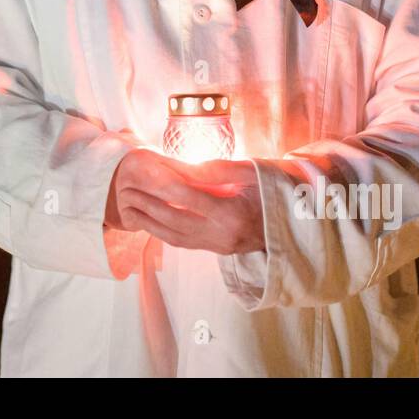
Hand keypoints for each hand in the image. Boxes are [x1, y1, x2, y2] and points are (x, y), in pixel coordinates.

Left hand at [105, 151, 264, 255]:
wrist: (291, 223)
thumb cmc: (271, 190)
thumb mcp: (251, 173)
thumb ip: (217, 170)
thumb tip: (186, 167)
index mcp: (234, 213)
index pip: (190, 197)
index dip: (166, 182)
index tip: (147, 170)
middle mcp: (223, 235)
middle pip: (175, 219)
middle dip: (147, 204)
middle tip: (126, 190)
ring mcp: (219, 246)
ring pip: (174, 236)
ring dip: (148, 221)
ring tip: (128, 206)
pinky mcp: (215, 251)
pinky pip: (183, 243)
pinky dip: (162, 232)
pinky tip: (147, 221)